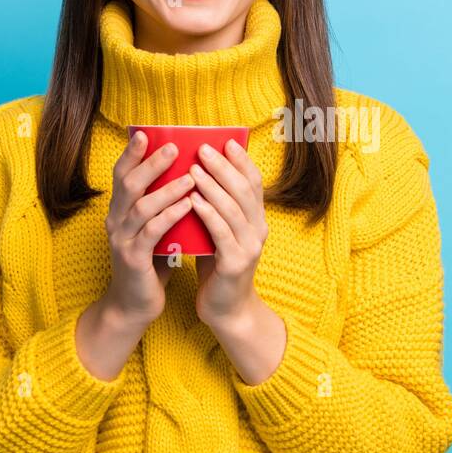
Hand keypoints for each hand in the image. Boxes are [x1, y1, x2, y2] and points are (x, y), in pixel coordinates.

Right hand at [101, 131, 194, 328]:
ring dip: (167, 189)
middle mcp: (115, 222)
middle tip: (173, 147)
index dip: (131, 154)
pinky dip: (170, 216)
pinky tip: (188, 205)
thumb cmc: (150, 263)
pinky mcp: (133, 259)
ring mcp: (122, 240)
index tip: (144, 133)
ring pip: (142, 207)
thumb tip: (187, 174)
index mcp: (119, 211)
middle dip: (150, 164)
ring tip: (190, 176)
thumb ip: (162, 207)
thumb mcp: (154, 230)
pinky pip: (152, 232)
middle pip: (128, 185)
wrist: (134, 305)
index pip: (121, 175)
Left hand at [188, 138, 268, 336]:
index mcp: (256, 220)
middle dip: (223, 167)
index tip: (226, 142)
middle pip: (244, 190)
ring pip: (233, 208)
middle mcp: (258, 230)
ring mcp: (249, 247)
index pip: (253, 183)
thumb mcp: (218, 232)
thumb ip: (214, 208)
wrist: (225, 310)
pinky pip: (221, 232)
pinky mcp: (235, 264)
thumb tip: (194, 174)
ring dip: (213, 186)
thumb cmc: (216, 267)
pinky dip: (208, 213)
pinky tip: (193, 200)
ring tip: (194, 169)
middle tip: (203, 148)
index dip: (242, 161)